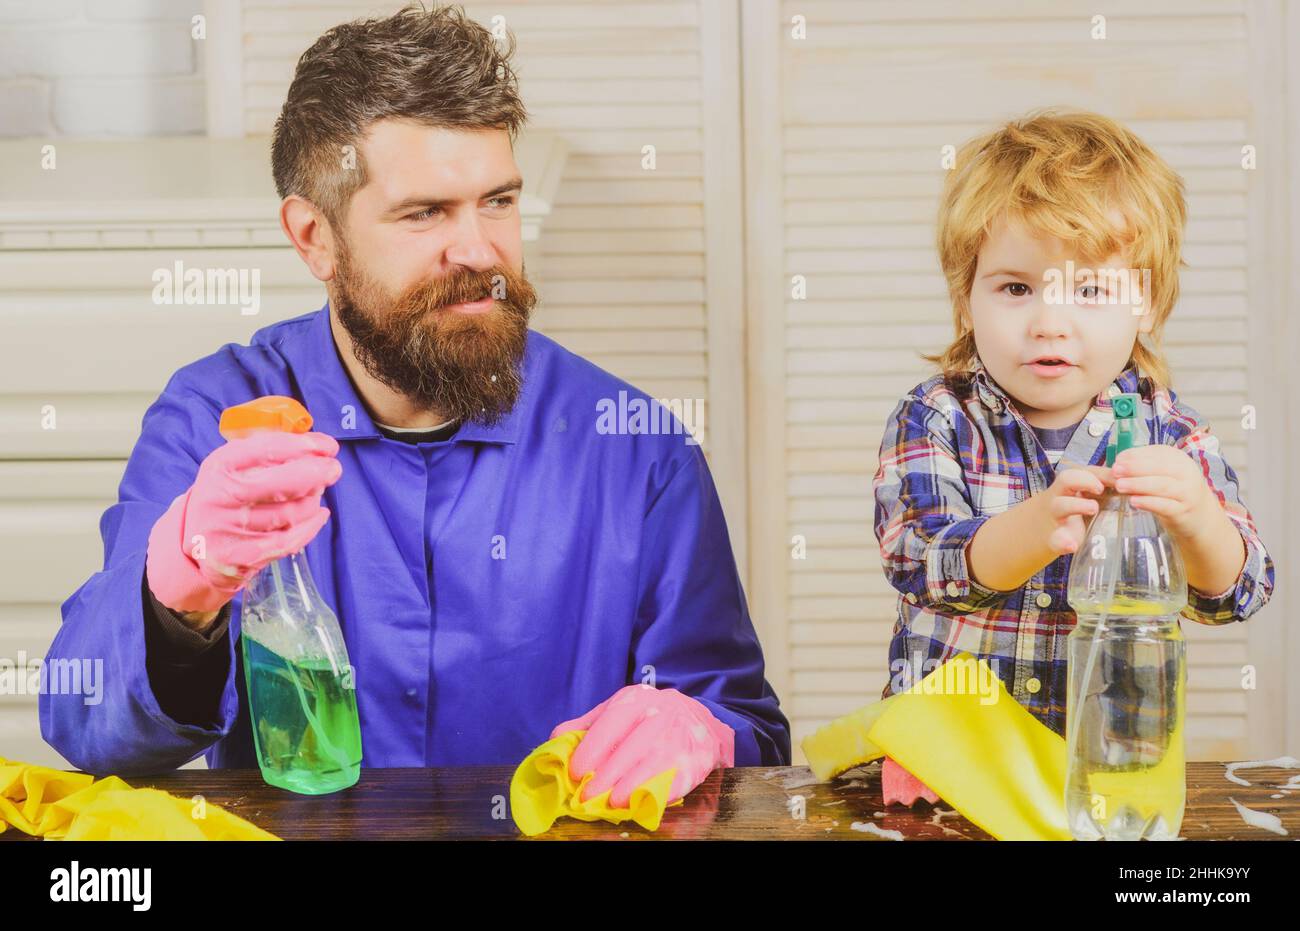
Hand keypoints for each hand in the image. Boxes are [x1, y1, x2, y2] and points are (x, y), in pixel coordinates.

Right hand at [146, 431, 341, 614]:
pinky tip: (320, 514)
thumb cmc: (226, 495)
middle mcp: (222, 497)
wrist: (196, 544)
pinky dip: (312, 525)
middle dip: (316, 473)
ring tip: (317, 491)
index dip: (303, 446)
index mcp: (219, 467)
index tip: (327, 445)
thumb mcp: (232, 466)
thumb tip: (316, 444)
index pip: (266, 450)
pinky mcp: (245, 555)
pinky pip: (290, 539)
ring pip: (290, 513)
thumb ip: (267, 451)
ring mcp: (233, 528)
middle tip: (333, 468)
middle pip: (280, 484)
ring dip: (312, 499)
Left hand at [549, 685, 734, 806]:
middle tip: (586, 796)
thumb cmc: (650, 717)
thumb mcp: (620, 709)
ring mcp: (678, 739)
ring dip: (628, 787)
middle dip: (604, 776)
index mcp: (635, 701)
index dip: (589, 752)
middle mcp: (659, 716)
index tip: (575, 773)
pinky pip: (673, 780)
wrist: (701, 722)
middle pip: (628, 749)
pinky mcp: (694, 762)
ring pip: (650, 765)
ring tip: (611, 802)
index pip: (608, 726)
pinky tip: (640, 802)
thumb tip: (556, 740)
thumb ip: (588, 724)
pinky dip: (655, 793)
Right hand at [1038, 464, 1112, 555]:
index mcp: (1074, 484)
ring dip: (1076, 505)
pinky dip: (1062, 541)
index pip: (1085, 470)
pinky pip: (1055, 538)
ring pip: (1060, 505)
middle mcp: (1063, 494)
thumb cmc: (1076, 507)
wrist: (1043, 528)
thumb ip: (1108, 489)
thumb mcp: (1088, 495)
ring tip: (1093, 508)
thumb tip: (1139, 483)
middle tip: (1101, 488)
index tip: (1119, 478)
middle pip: (1066, 479)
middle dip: (1083, 481)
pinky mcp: (1054, 538)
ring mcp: (1056, 516)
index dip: (1102, 473)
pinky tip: (1072, 545)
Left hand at [1111, 446, 1218, 539]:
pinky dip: (1148, 502)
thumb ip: (1141, 468)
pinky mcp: (1183, 511)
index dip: (1136, 455)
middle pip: (1160, 468)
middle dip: (1135, 468)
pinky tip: (1134, 501)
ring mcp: (1187, 493)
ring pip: (1162, 486)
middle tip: (1115, 470)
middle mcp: (1186, 473)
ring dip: (1138, 485)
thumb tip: (1116, 464)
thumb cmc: (1174, 490)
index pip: (1158, 453)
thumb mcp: (1162, 474)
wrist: (1199, 515)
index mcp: (1179, 459)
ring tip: (1120, 485)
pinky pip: (1165, 506)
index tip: (1118, 459)